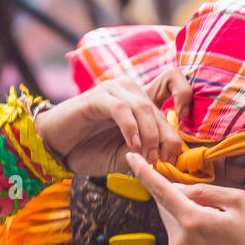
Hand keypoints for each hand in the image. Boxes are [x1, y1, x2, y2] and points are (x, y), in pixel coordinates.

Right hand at [35, 67, 191, 175]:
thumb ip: (148, 154)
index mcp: (141, 100)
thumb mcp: (127, 156)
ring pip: (143, 107)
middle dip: (166, 138)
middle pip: (160, 107)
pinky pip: (121, 109)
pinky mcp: (98, 97)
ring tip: (147, 158)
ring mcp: (114, 91)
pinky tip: (132, 147)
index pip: (172, 83)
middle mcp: (131, 90)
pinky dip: (131, 129)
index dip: (185, 97)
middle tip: (162, 162)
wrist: (59, 148)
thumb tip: (173, 160)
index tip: (184, 127)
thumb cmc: (91, 151)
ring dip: (150, 136)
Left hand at [125, 153, 244, 244]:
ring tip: (216, 221)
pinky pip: (176, 232)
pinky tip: (211, 233)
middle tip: (207, 199)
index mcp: (193, 220)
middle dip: (176, 193)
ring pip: (170, 218)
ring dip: (184, 210)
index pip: (160, 190)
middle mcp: (178, 238)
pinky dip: (187, 224)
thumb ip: (204, 191)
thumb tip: (177, 190)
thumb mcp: (239, 202)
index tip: (129, 156)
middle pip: (164, 203)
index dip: (143, 171)